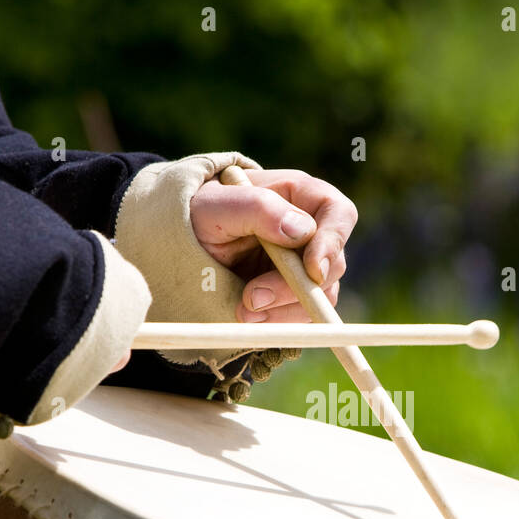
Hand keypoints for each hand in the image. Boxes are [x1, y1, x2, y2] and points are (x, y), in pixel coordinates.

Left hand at [189, 168, 357, 322]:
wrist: (179, 244)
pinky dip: (278, 321)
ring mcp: (305, 266)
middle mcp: (310, 231)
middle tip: (253, 299)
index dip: (333, 242)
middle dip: (295, 288)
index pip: (339, 214)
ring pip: (321, 297)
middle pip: (332, 265)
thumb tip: (300, 230)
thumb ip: (258, 208)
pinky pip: (302, 315)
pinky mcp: (294, 295)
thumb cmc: (198, 213)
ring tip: (243, 312)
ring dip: (284, 311)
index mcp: (300, 196)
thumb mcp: (215, 205)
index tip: (312, 270)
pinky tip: (249, 318)